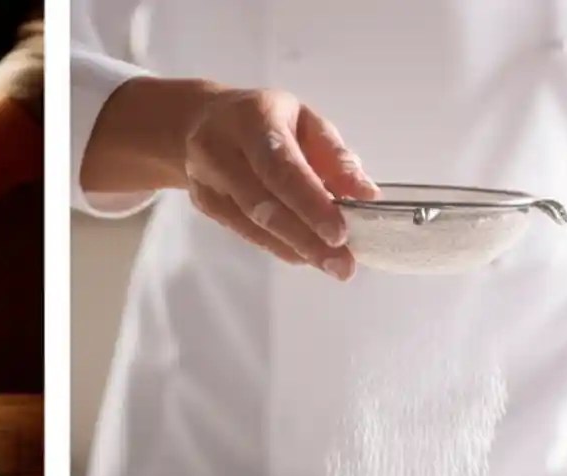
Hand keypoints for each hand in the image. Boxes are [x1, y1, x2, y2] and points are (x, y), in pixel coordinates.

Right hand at [181, 89, 378, 279]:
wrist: (199, 122)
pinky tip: (304, 255)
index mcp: (251, 120)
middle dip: (306, 238)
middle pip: (262, 203)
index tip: (340, 234)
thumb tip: (366, 195)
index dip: (310, 203)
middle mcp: (220, 150)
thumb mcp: (305, 121)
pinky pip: (244, 232)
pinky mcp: (204, 204)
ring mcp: (207, 181)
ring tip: (332, 264)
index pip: (280, 167)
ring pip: (252, 224)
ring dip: (295, 248)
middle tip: (343, 265)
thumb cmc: (266, 119)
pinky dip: (278, 247)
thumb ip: (334, 156)